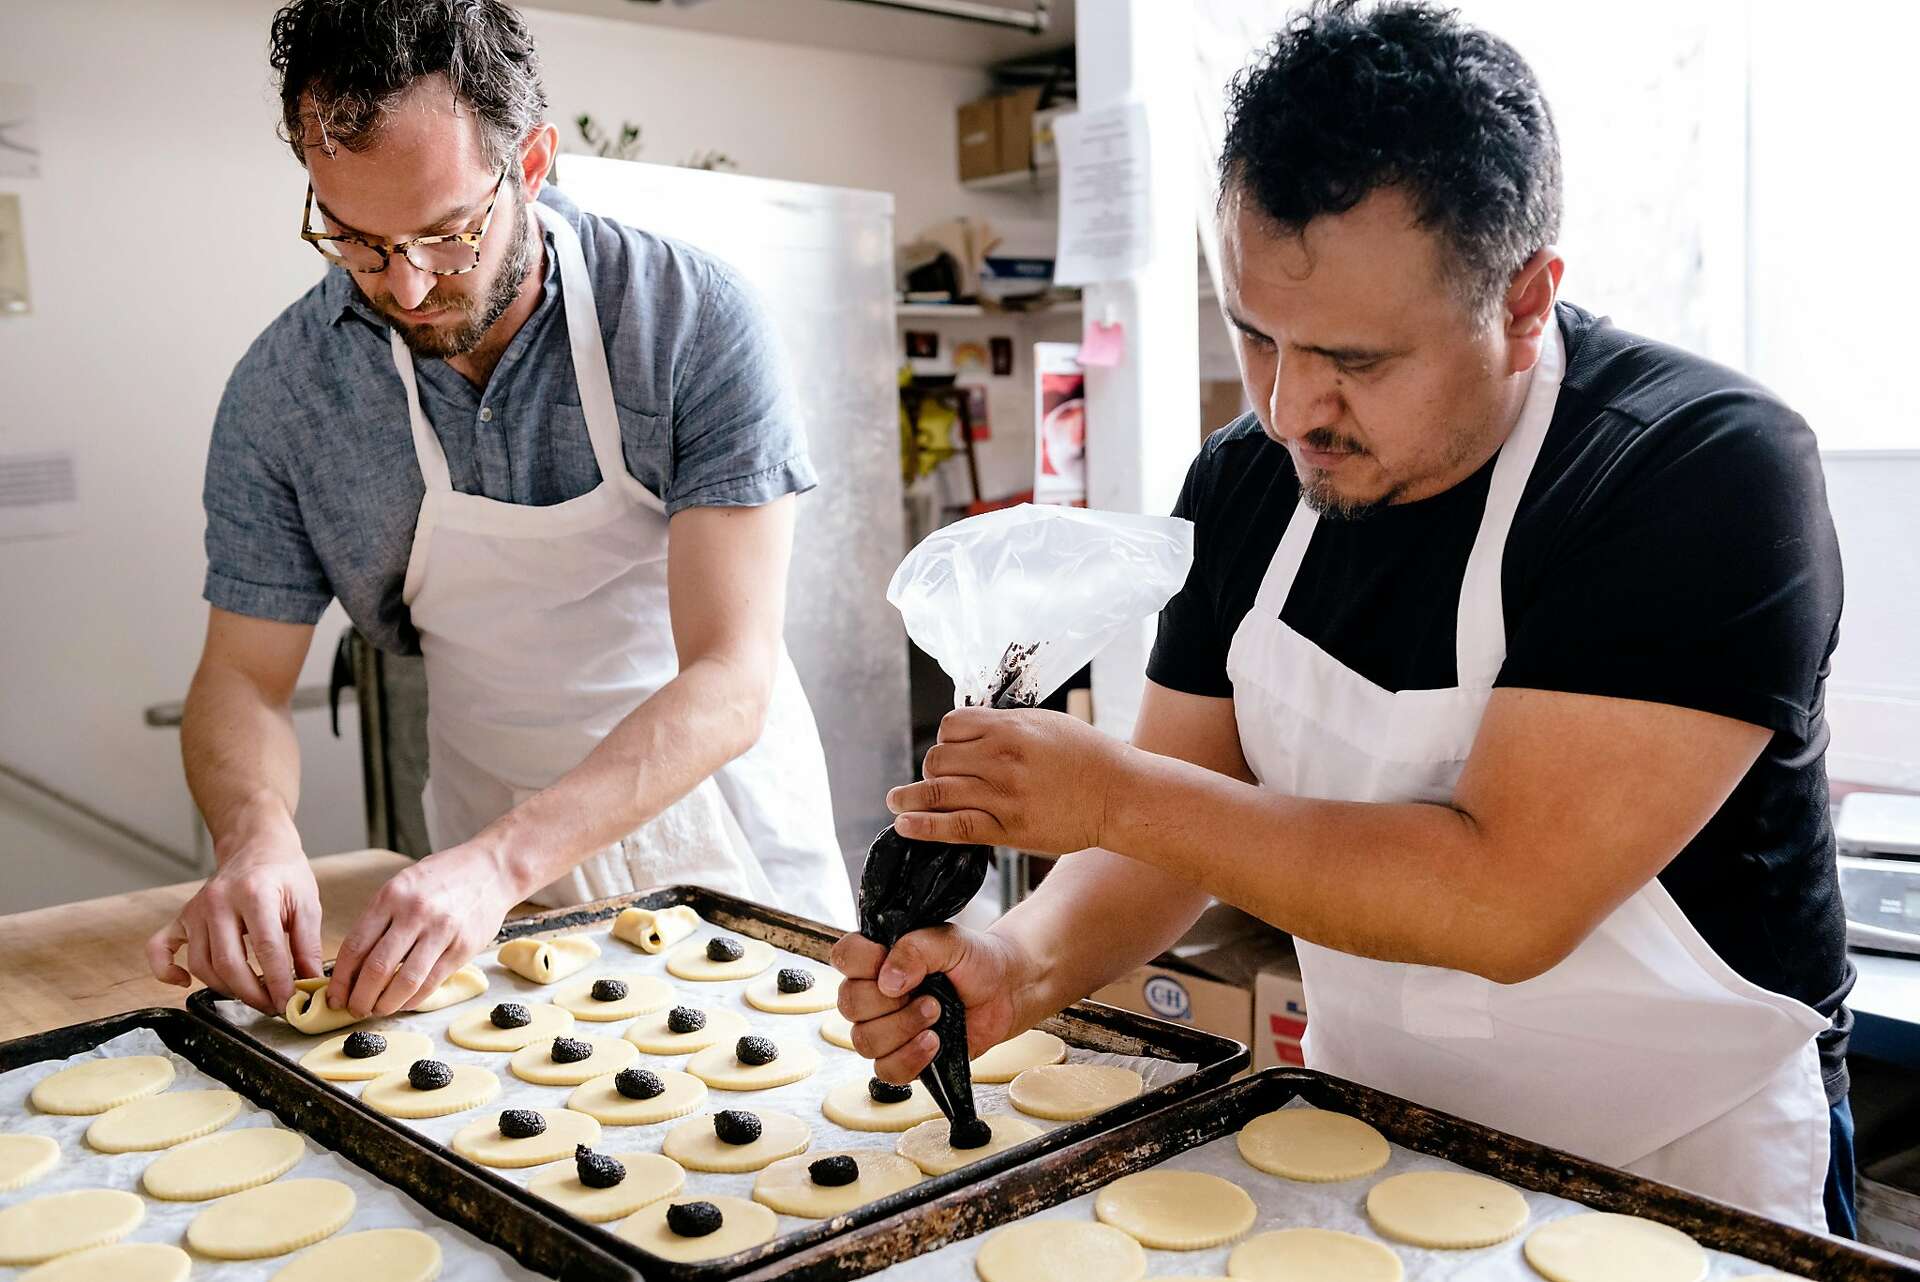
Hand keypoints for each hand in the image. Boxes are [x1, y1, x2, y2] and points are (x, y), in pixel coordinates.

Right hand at [145, 841, 321, 1015]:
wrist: (257, 846)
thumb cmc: (284, 874)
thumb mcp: (306, 903)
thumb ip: (307, 945)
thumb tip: (310, 984)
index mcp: (254, 894)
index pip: (266, 949)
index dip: (279, 982)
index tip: (289, 1003)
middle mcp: (218, 901)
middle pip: (228, 963)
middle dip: (252, 993)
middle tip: (271, 1006)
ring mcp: (195, 910)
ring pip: (200, 964)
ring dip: (224, 988)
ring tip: (251, 995)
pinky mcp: (182, 917)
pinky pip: (159, 948)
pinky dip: (165, 971)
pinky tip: (184, 983)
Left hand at [326, 841, 519, 1018]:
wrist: (492, 869)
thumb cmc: (443, 877)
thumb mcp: (403, 885)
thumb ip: (380, 918)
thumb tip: (353, 964)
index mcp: (392, 895)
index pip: (355, 946)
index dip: (340, 978)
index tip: (334, 995)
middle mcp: (415, 913)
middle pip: (376, 968)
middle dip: (360, 997)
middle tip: (354, 1009)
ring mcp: (442, 930)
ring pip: (404, 981)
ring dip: (385, 1004)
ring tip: (378, 1010)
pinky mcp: (463, 947)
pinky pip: (432, 982)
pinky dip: (414, 999)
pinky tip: (405, 1002)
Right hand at [830, 924, 1030, 1082]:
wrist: (1007, 990)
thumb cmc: (977, 962)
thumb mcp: (949, 942)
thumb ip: (915, 949)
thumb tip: (887, 979)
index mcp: (880, 958)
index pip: (844, 957)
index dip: (862, 962)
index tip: (888, 961)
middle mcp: (876, 993)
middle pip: (850, 1004)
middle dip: (890, 1002)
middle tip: (929, 995)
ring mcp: (888, 1027)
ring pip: (864, 1041)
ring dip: (903, 1029)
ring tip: (936, 1015)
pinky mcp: (904, 1057)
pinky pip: (886, 1071)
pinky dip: (910, 1059)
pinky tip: (933, 1042)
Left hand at [886, 707, 1130, 854]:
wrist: (1118, 794)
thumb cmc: (1087, 756)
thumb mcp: (1046, 723)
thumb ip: (1005, 725)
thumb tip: (970, 729)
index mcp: (1010, 728)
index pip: (951, 727)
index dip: (946, 739)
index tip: (950, 750)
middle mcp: (1002, 759)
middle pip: (938, 759)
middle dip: (933, 768)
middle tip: (939, 780)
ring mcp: (1003, 796)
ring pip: (938, 791)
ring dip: (911, 797)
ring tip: (896, 802)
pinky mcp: (1009, 829)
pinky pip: (956, 827)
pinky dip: (924, 826)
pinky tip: (904, 825)